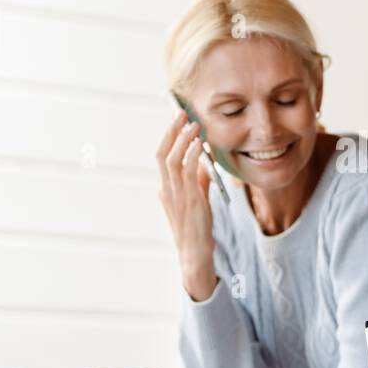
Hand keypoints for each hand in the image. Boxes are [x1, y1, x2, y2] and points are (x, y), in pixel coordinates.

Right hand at [156, 109, 217, 301]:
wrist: (195, 254)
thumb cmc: (197, 229)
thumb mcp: (197, 202)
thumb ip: (199, 182)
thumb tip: (205, 165)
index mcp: (166, 190)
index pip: (162, 157)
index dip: (168, 137)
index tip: (178, 121)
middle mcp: (167, 191)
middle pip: (163, 154)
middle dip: (171, 132)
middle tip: (182, 113)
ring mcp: (177, 196)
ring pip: (173, 160)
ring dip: (183, 140)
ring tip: (194, 125)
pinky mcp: (190, 201)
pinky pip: (189, 172)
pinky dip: (193, 155)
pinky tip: (200, 145)